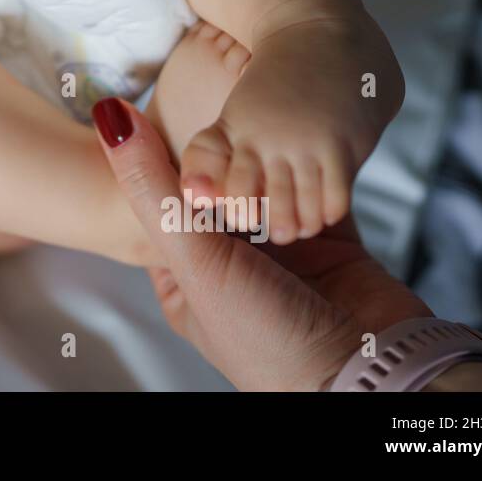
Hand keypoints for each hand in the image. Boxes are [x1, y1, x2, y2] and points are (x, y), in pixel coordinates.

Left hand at [91, 96, 428, 390]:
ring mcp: (282, 255)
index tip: (150, 104)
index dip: (157, 160)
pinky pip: (312, 189)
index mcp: (186, 282)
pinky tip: (299, 132)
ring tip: (255, 108)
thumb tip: (108, 119)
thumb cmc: (269, 340)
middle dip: (216, 156)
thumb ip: (153, 190)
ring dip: (263, 156)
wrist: (373, 379)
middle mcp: (232, 268)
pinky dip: (308, 167)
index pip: (162, 207)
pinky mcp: (331, 243)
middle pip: (215, 193)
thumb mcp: (194, 263)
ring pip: (263, 185)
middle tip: (212, 103)